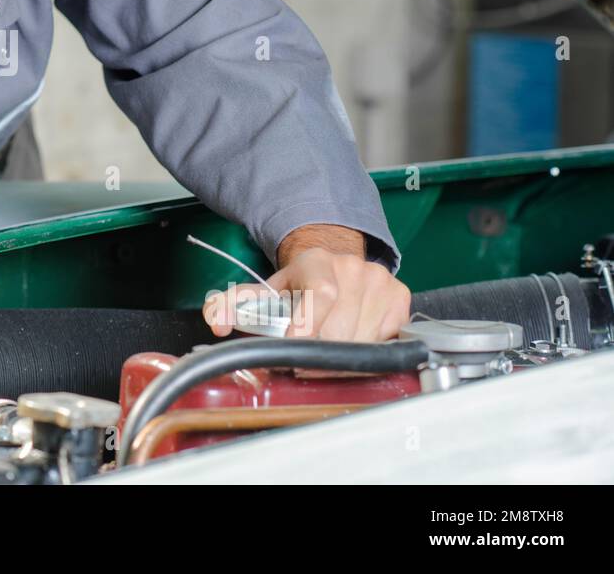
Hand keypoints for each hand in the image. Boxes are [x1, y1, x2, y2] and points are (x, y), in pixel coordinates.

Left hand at [203, 246, 410, 342]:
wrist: (332, 262)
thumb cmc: (298, 284)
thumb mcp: (265, 290)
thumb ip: (235, 304)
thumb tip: (217, 322)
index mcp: (316, 262)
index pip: (320, 294)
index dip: (310, 323)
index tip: (297, 342)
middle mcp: (352, 267)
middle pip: (339, 329)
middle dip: (319, 349)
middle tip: (306, 351)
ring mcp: (379, 281)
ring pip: (362, 341)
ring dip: (342, 354)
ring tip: (327, 341)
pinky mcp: (400, 297)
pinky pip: (384, 340)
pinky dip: (366, 348)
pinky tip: (352, 335)